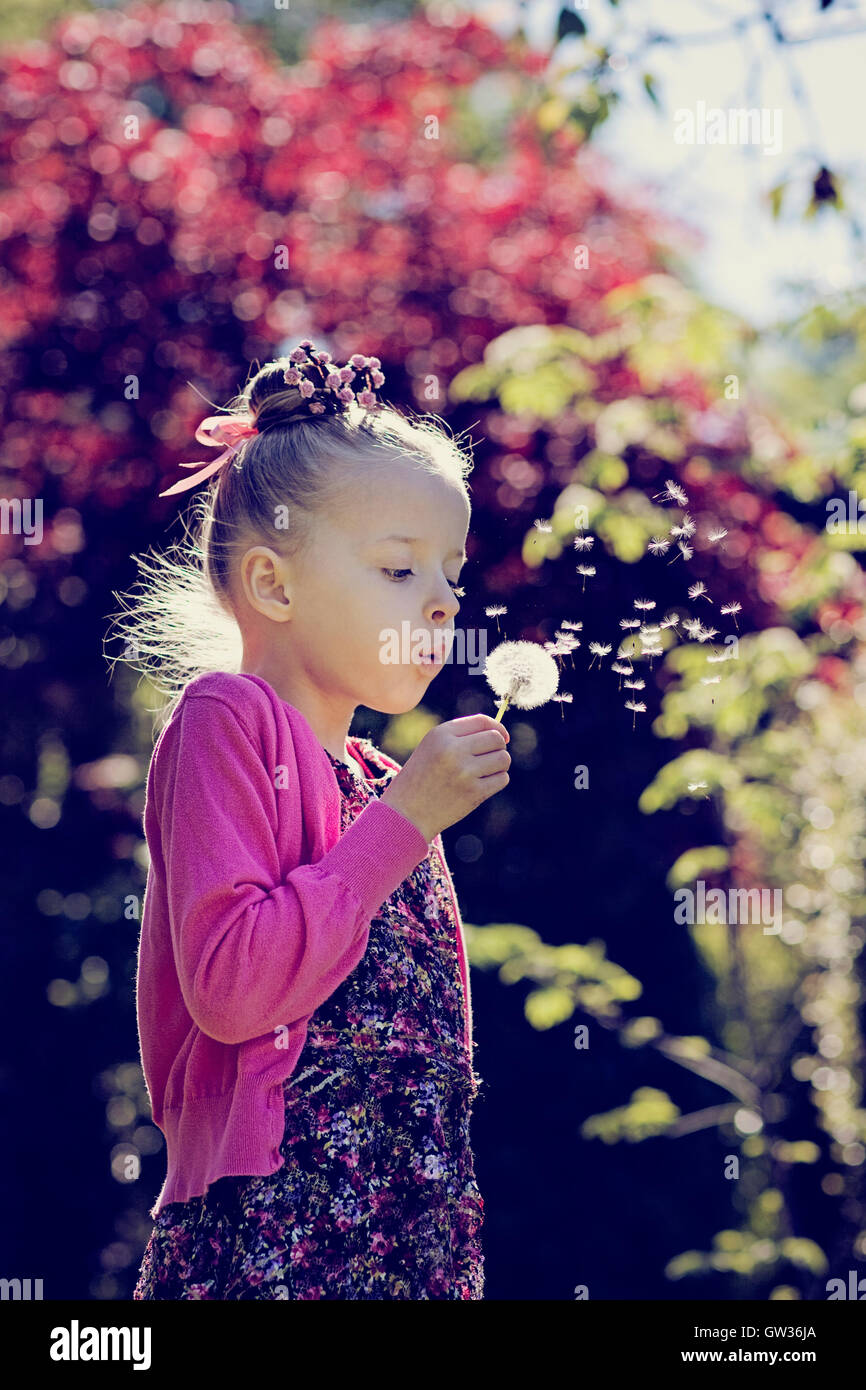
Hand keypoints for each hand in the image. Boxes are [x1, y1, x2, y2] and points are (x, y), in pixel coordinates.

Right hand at [380, 714, 510, 841]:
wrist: (405, 814)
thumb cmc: (420, 779)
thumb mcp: (431, 748)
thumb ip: (460, 736)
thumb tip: (500, 734)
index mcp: (440, 734)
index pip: (482, 721)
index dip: (498, 727)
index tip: (502, 737)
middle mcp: (453, 749)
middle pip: (496, 739)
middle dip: (498, 748)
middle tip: (488, 759)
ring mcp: (464, 771)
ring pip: (503, 759)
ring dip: (499, 765)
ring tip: (483, 773)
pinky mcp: (474, 792)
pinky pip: (502, 779)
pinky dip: (496, 781)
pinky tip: (481, 786)